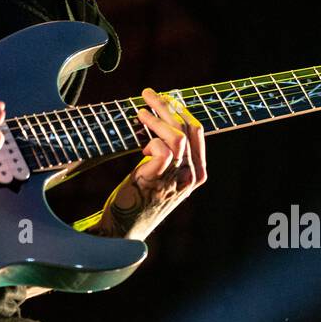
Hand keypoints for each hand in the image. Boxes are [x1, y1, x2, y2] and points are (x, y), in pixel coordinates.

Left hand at [92, 88, 206, 239]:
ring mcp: (175, 180)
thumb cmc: (139, 197)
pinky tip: (140, 143)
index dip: (181, 109)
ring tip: (139, 112)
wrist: (123, 227)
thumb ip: (167, 154)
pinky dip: (151, 140)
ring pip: (176, 136)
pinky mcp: (156, 181)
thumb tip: (159, 119)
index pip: (197, 131)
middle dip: (166, 105)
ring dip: (156, 118)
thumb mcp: (161, 174)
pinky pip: (162, 150)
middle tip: (147, 94)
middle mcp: (190, 176)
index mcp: (196, 172)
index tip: (165, 97)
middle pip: (186, 128)